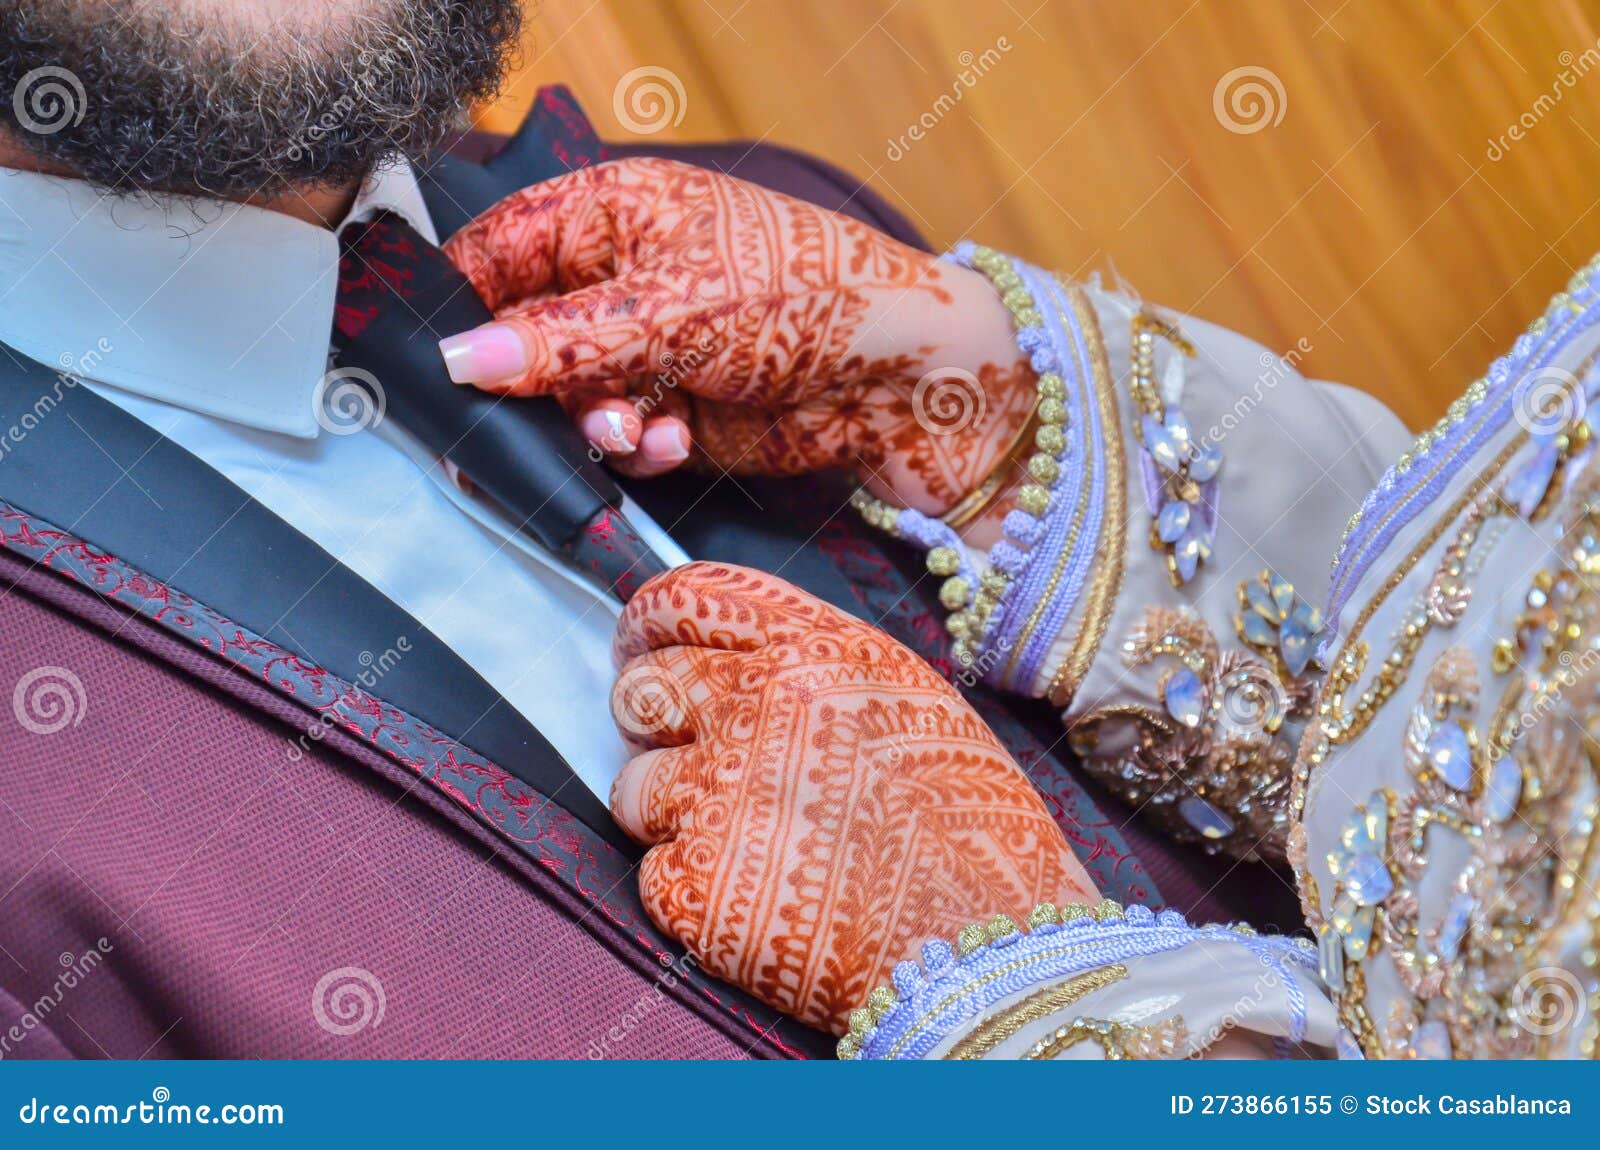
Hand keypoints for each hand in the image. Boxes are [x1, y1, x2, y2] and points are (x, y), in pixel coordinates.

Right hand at [440, 157, 1032, 511]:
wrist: (905, 377)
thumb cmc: (804, 296)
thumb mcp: (671, 308)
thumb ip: (561, 341)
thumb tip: (461, 360)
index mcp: (612, 214)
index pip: (499, 249)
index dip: (464, 302)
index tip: (442, 359)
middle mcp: (622, 279)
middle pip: (524, 337)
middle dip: (535, 384)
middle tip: (551, 414)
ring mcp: (650, 347)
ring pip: (569, 399)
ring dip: (595, 422)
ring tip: (637, 427)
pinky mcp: (679, 409)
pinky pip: (622, 437)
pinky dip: (641, 446)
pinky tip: (677, 440)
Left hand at [607, 562, 1095, 1033]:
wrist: (989, 946)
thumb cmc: (969, 830)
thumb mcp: (910, 700)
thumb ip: (814, 666)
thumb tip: (732, 661)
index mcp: (815, 652)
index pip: (687, 600)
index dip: (650, 623)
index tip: (641, 645)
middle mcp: (759, 705)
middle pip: (642, 686)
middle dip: (650, 720)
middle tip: (691, 755)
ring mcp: (721, 794)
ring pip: (635, 784)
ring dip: (671, 813)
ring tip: (748, 844)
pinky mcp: (697, 883)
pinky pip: (654, 872)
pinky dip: (693, 890)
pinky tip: (761, 898)